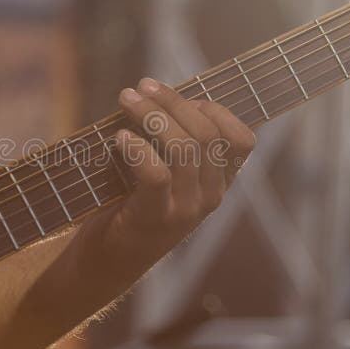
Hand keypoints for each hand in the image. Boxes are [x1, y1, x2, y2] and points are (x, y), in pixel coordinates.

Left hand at [77, 77, 254, 284]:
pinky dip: (137, 147)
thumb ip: (170, 141)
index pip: (242, 140)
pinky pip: (156, 173)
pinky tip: (120, 137)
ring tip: (126, 100)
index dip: (215, 109)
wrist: (108, 262)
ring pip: (184, 148)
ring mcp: (186, 210)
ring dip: (151, 114)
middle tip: (140, 87)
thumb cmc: (131, 205)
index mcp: (218, 183)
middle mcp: (210, 197)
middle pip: (207, 134)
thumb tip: (157, 93)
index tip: (180, 96)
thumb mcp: (163, 173)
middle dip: (172, 101)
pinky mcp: (155, 218)